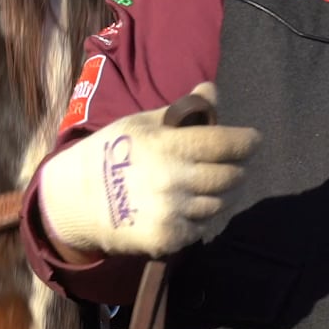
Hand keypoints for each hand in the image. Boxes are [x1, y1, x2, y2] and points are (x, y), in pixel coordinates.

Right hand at [38, 82, 259, 257]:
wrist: (76, 200)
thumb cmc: (112, 153)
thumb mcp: (141, 124)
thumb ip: (181, 110)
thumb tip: (212, 90)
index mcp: (170, 145)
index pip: (228, 143)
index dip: (248, 142)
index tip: (252, 141)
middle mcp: (175, 179)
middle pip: (232, 176)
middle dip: (236, 169)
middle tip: (230, 165)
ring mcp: (172, 211)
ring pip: (220, 203)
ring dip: (218, 194)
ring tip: (203, 186)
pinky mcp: (169, 238)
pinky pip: (203, 228)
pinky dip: (200, 218)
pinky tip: (185, 209)